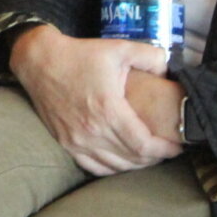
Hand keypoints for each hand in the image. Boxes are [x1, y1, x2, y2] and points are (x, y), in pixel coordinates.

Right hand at [9, 25, 181, 175]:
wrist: (39, 61)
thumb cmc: (80, 54)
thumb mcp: (119, 48)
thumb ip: (151, 56)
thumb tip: (169, 70)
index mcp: (108, 109)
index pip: (144, 145)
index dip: (165, 149)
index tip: (177, 145)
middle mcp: (92, 130)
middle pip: (132, 159)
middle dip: (155, 157)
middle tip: (166, 148)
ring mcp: (76, 139)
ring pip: (115, 166)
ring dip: (135, 164)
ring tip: (147, 155)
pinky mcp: (65, 142)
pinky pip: (94, 167)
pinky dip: (112, 167)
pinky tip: (122, 159)